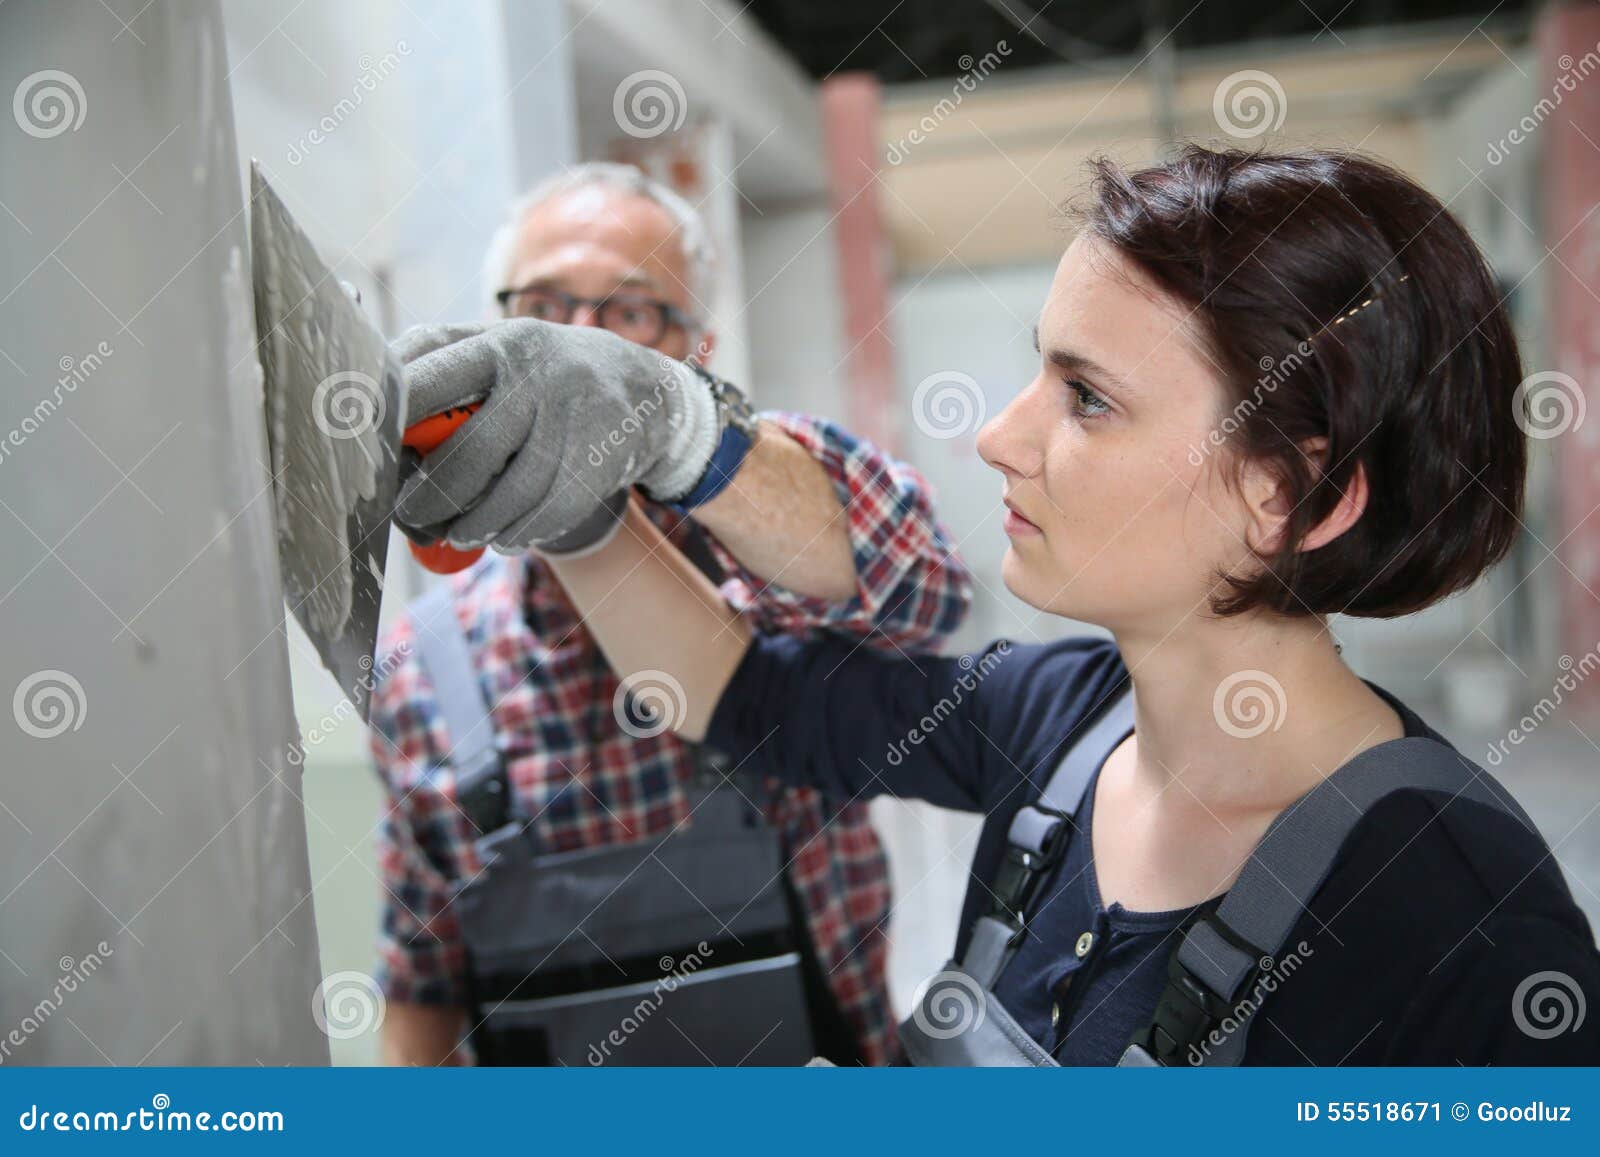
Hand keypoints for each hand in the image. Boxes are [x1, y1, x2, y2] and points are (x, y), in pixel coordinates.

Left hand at [390, 319, 720, 552]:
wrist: (644, 393)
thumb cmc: (541, 376)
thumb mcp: (495, 350)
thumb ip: (432, 365)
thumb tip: (357, 402)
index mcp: (497, 345)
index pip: (427, 378)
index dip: (388, 418)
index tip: (362, 452)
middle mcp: (537, 377)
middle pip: (468, 455)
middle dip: (429, 500)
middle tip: (409, 517)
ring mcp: (574, 421)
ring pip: (510, 495)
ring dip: (474, 526)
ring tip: (457, 533)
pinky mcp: (601, 460)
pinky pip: (547, 513)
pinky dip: (517, 534)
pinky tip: (503, 536)